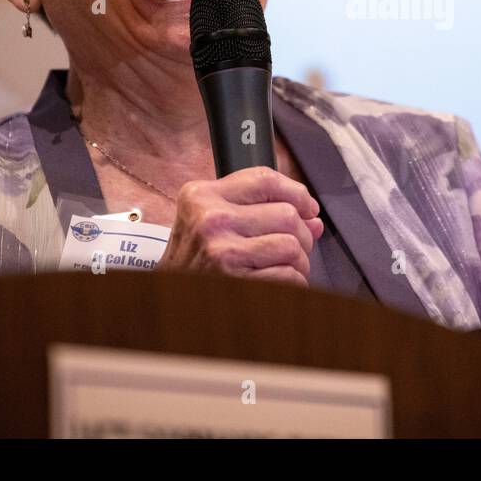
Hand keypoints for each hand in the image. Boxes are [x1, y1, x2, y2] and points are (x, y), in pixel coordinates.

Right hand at [161, 166, 324, 286]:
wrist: (168, 300)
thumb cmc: (195, 259)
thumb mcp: (212, 220)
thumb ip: (259, 210)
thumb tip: (313, 218)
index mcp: (202, 195)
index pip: (266, 179)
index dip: (297, 193)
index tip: (308, 209)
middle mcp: (210, 219)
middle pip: (287, 214)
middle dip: (302, 234)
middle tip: (294, 247)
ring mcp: (221, 251)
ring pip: (292, 246)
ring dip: (299, 261)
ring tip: (285, 267)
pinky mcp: (234, 281)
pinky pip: (288, 276)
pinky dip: (294, 283)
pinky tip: (279, 284)